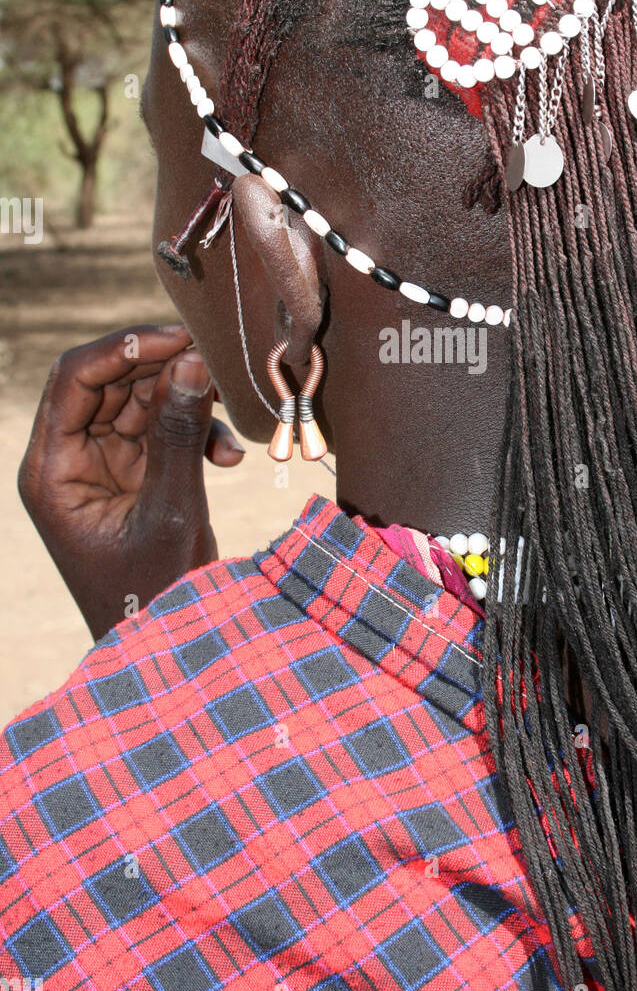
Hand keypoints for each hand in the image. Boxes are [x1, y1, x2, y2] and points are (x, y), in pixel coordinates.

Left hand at [18, 324, 244, 640]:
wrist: (169, 653)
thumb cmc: (156, 595)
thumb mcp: (171, 510)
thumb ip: (181, 433)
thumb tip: (193, 361)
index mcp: (52, 469)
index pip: (75, 379)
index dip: (126, 348)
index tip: (182, 337)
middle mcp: (67, 460)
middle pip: (108, 383)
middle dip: (165, 373)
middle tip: (219, 369)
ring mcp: (99, 467)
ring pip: (138, 402)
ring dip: (188, 405)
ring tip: (230, 424)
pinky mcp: (131, 477)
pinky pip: (159, 432)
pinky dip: (195, 433)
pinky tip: (228, 457)